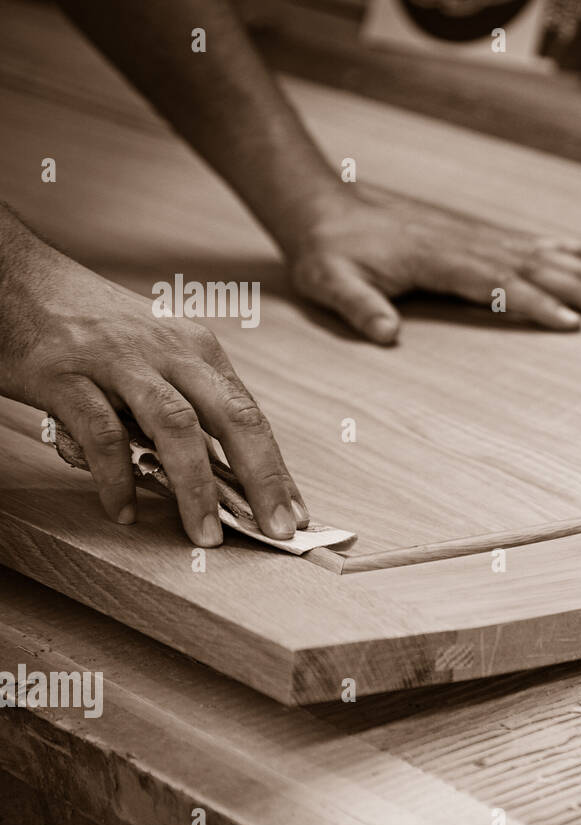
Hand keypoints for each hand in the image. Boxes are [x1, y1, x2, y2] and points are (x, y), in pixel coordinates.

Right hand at [0, 235, 306, 547]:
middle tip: (276, 529)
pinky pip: (101, 434)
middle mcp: (167, 350)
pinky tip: (124, 510)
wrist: (12, 276)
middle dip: (261, 478)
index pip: (249, 415)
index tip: (295, 512)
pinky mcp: (65, 374)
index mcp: (195, 349)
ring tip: (205, 534)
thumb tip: (217, 476)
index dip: (276, 467)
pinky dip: (117, 478)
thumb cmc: (86, 327)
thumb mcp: (150, 355)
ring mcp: (117, 360)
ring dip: (196, 486)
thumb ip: (181, 407)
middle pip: (232, 417)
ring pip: (175, 426)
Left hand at [284, 195, 580, 343]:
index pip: (498, 284)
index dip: (537, 304)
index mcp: (439, 260)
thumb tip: (386, 334)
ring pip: (541, 254)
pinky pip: (530, 243)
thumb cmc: (330, 256)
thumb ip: (360, 308)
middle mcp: (467, 245)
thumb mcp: (332, 284)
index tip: (572, 323)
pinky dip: (566, 247)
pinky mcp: (477, 239)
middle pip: (535, 267)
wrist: (325, 213)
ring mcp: (476, 239)